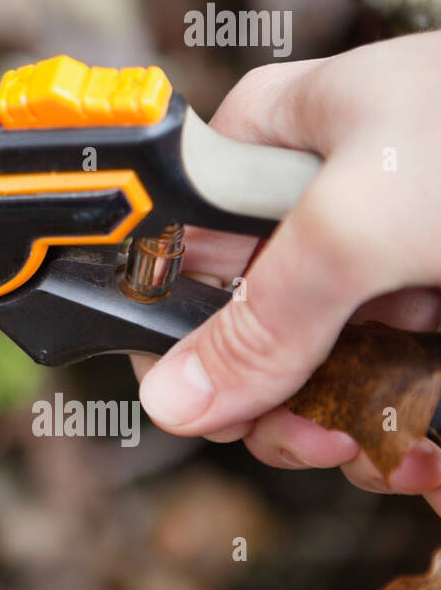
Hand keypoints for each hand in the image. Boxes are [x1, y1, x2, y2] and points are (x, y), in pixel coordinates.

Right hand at [132, 33, 440, 512]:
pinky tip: (417, 448)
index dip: (174, 325)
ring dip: (340, 420)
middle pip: (246, 313)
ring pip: (319, 352)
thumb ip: (262, 318)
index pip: (177, 239)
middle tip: (305, 436)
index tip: (201, 396)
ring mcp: (378, 246)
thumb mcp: (361, 226)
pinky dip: (399, 417)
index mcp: (268, 138)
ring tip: (376, 451)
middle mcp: (313, 194)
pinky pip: (388, 365)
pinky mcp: (429, 287)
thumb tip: (176, 393)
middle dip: (272, 392)